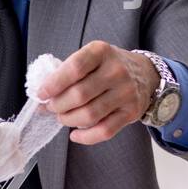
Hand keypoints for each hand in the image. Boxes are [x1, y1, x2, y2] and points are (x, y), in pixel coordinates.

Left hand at [38, 40, 158, 145]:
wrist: (145, 74)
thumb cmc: (108, 66)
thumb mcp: (91, 58)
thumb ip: (68, 72)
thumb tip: (42, 97)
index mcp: (101, 51)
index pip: (75, 67)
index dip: (54, 83)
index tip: (41, 93)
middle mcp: (116, 71)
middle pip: (79, 94)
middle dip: (58, 105)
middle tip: (50, 107)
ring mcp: (125, 92)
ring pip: (89, 115)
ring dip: (68, 120)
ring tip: (62, 117)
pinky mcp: (131, 112)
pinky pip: (104, 131)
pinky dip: (85, 137)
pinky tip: (74, 134)